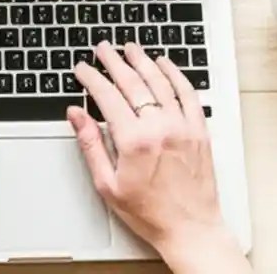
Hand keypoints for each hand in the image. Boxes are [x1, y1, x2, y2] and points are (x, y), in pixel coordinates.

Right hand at [68, 43, 250, 273]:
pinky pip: (188, 94)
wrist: (190, 229)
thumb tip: (76, 116)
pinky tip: (166, 64)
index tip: (82, 69)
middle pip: (133, 82)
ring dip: (143, 61)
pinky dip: (176, 75)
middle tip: (103, 49)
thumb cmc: (149, 212)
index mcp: (134, 141)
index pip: (107, 96)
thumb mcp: (107, 184)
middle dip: (114, 61)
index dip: (92, 78)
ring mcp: (182, 127)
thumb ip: (91, 145)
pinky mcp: (199, 131)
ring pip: (161, 81)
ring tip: (131, 48)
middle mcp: (160, 128)